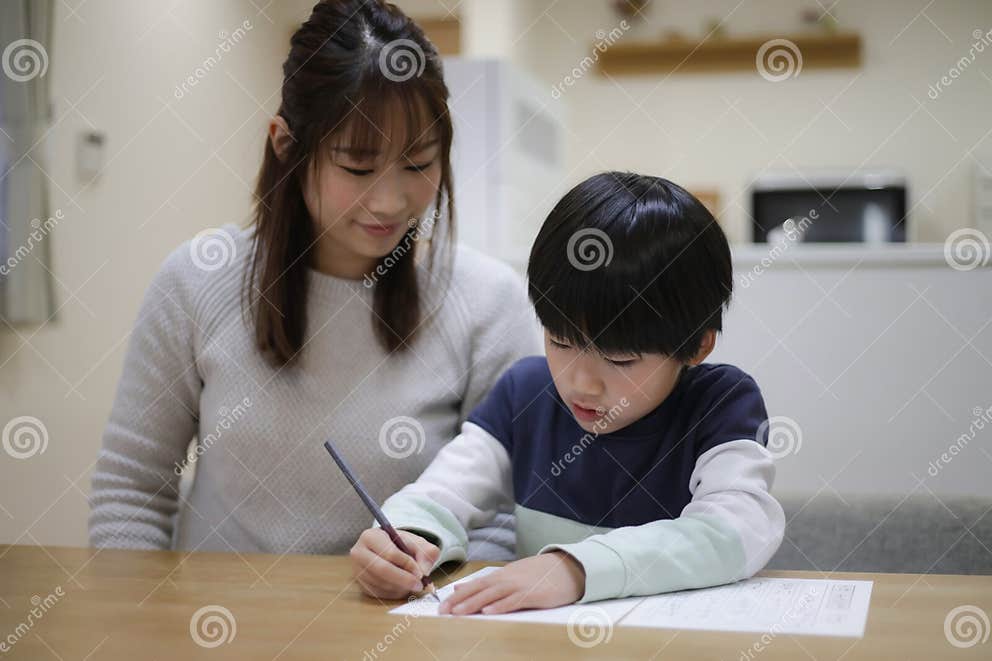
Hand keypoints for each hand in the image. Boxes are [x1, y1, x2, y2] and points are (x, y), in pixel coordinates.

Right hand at [350, 528, 439, 599]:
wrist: (388, 550)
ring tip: (412, 583)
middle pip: (382, 570)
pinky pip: (379, 594)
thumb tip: (425, 571)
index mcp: (371, 536)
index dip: (407, 564)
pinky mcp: (361, 585)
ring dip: (401, 587)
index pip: (389, 552)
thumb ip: (426, 552)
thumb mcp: (417, 543)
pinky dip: (394, 593)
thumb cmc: (402, 545)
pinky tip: (402, 587)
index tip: (421, 573)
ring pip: (381, 584)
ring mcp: (357, 571)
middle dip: (404, 579)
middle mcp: (359, 553)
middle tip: (419, 585)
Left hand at [438, 551, 584, 614]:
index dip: (457, 596)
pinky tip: (489, 611)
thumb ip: (486, 583)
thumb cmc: (538, 576)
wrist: (567, 568)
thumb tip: (461, 587)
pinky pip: (514, 600)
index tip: (441, 606)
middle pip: (479, 589)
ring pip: (493, 595)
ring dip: (474, 603)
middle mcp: (507, 579)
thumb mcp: (510, 576)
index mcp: (501, 576)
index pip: (475, 585)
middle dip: (460, 600)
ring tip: (458, 613)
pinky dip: (501, 605)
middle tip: (443, 611)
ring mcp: (520, 585)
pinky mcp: (533, 594)